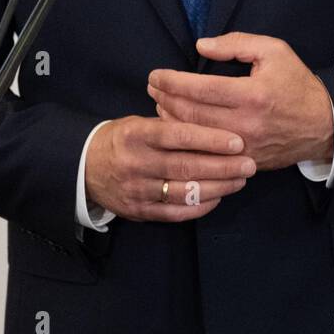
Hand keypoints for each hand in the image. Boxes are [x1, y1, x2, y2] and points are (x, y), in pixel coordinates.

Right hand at [84, 115, 255, 221]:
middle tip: (249, 163)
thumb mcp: (138, 123)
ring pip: (184, 192)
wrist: (84, 168)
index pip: (178, 136)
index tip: (237, 141)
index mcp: (136, 135)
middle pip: (186, 167)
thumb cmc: (121, 140)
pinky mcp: (139, 212)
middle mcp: (136, 163)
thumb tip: (211, 120)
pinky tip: (219, 196)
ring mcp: (137, 190)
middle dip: (222, 166)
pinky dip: (200, 206)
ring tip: (240, 179)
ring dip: (218, 187)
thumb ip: (169, 125)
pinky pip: (176, 213)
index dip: (210, 139)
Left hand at [147, 32, 333, 170]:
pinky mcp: (244, 162)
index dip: (172, 81)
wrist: (324, 126)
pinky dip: (188, 140)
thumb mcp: (274, 51)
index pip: (200, 88)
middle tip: (152, 87)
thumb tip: (201, 46)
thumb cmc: (297, 84)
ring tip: (159, 104)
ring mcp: (244, 147)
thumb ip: (236, 44)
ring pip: (196, 136)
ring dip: (171, 119)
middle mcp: (246, 124)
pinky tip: (178, 127)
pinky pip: (208, 153)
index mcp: (252, 94)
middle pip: (191, 114)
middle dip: (165, 99)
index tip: (156, 75)